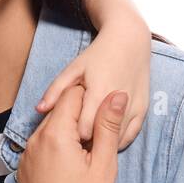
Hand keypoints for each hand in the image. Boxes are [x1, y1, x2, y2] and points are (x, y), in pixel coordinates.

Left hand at [17, 85, 123, 182]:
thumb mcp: (103, 164)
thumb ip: (107, 125)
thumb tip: (117, 94)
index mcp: (54, 134)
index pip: (71, 95)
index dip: (90, 95)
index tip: (104, 103)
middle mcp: (34, 141)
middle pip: (57, 112)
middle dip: (78, 114)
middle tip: (100, 125)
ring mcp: (25, 156)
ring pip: (48, 131)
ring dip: (67, 132)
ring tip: (88, 149)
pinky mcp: (23, 171)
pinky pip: (40, 149)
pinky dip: (55, 148)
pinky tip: (71, 167)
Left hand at [37, 18, 148, 148]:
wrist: (130, 41)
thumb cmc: (98, 55)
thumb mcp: (73, 69)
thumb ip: (56, 90)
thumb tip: (39, 109)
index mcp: (99, 92)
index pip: (83, 128)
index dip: (74, 134)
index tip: (67, 134)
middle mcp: (119, 102)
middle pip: (100, 135)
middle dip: (87, 139)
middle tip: (77, 139)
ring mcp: (135, 107)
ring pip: (117, 139)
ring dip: (103, 141)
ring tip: (90, 138)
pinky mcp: (144, 110)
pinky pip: (130, 136)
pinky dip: (117, 140)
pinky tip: (104, 137)